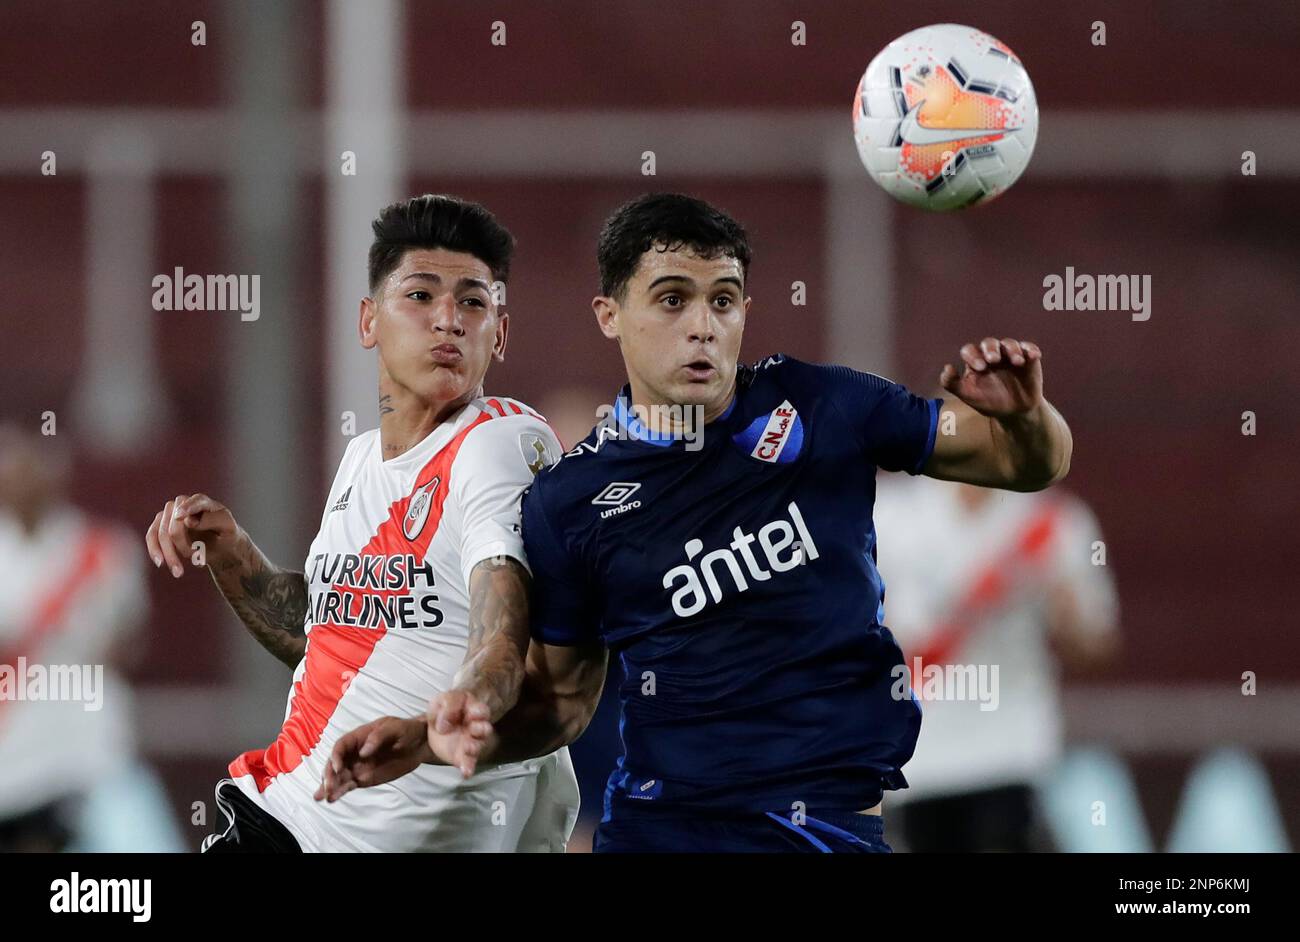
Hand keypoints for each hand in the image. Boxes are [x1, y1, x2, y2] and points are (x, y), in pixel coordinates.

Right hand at [144, 493, 243, 577]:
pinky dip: (155, 551)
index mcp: (203, 502)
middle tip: (196, 562)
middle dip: (182, 545)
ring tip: (179, 572)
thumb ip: (212, 520)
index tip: (180, 516)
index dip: (187, 508)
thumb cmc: (226, 534)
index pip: (195, 501)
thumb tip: (188, 520)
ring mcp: (168, 514)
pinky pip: (151, 537)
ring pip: (160, 532)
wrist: (220, 545)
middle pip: (175, 523)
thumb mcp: (228, 528)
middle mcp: (183, 504)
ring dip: (169, 554)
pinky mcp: (159, 526)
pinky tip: (161, 563)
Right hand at [315, 716, 431, 802]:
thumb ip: (378, 737)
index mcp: (358, 737)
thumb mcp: (395, 728)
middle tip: (328, 787)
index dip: (336, 757)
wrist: (419, 744)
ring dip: (329, 786)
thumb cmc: (406, 730)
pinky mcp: (364, 778)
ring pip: (338, 777)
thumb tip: (363, 752)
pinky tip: (332, 799)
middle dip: (329, 775)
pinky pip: (349, 785)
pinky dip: (340, 792)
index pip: (340, 746)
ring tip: (321, 797)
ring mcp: (358, 766)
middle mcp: (354, 752)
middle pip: (335, 763)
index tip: (339, 769)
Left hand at [427, 689, 494, 777]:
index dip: (479, 712)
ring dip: (474, 748)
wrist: (439, 723)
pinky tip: (466, 772)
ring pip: (477, 747)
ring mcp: (470, 742)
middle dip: (482, 729)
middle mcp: (475, 727)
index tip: (472, 714)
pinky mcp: (463, 756)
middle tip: (475, 730)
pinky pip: (468, 763)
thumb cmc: (445, 708)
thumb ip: (446, 708)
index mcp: (472, 709)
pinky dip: (468, 768)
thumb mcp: (442, 700)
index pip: (481, 710)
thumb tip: (444, 725)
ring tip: (469, 749)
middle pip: (484, 729)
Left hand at [939, 337, 1042, 418]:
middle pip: (989, 343)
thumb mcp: (969, 396)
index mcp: (975, 360)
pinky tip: (1033, 356)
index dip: (973, 356)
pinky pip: (1029, 349)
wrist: (1014, 413)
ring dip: (1012, 350)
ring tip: (1017, 361)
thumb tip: (947, 368)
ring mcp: (1010, 354)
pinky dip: (1031, 350)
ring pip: (1009, 344)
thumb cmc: (989, 402)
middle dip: (991, 349)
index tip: (980, 368)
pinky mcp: (1028, 357)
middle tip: (994, 360)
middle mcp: (992, 354)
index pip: (970, 351)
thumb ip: (952, 384)